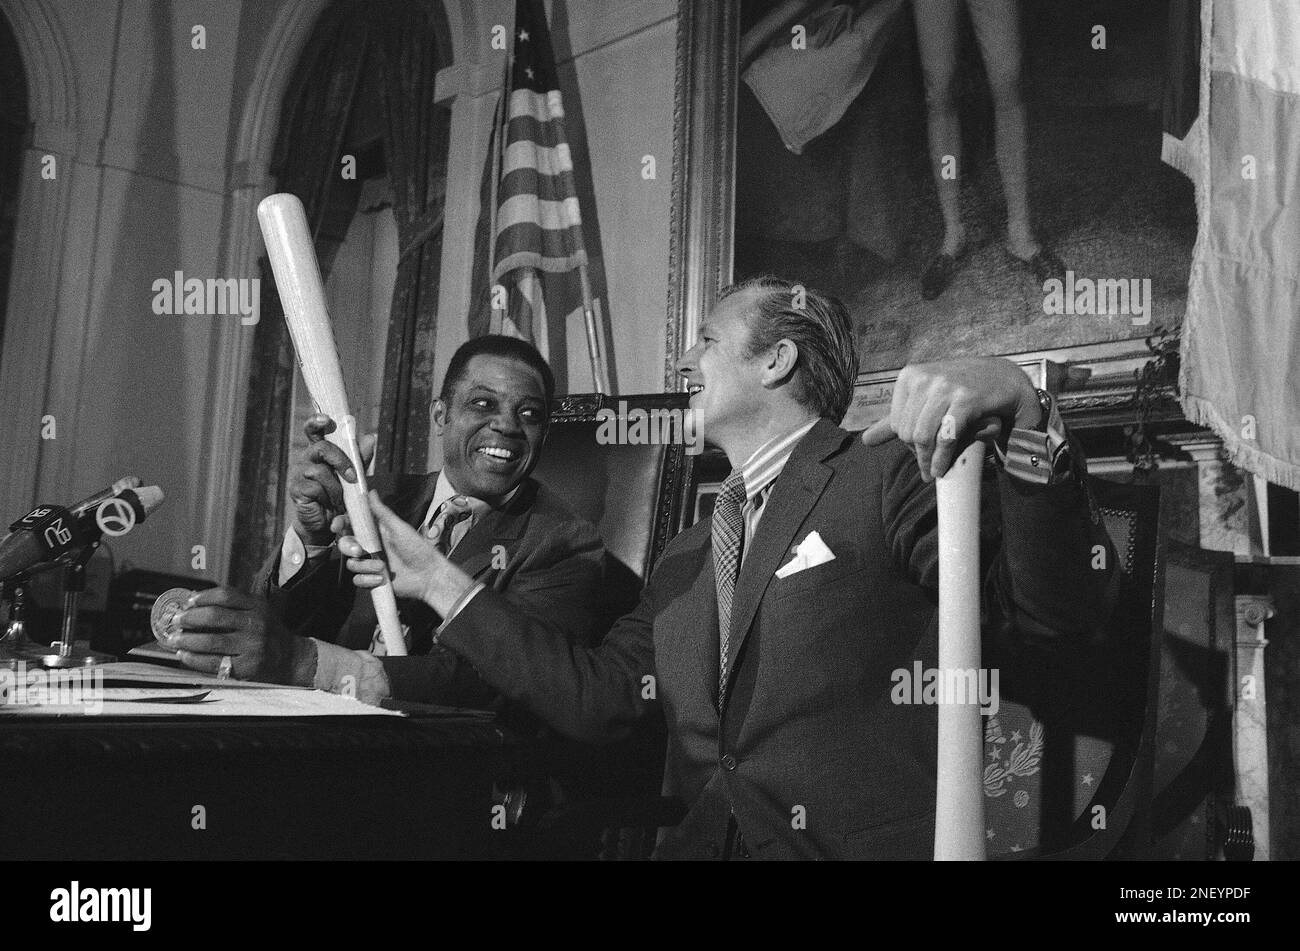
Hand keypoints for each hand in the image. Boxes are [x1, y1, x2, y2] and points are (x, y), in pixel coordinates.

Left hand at [166, 586, 314, 684]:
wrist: (291, 659)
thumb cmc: (268, 633)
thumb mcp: (259, 611)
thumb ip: (234, 604)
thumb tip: (194, 599)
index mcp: (258, 607)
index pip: (226, 595)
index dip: (202, 597)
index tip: (188, 601)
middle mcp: (256, 625)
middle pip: (215, 616)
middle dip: (189, 618)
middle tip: (176, 621)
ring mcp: (252, 647)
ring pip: (210, 641)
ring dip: (186, 640)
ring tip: (173, 639)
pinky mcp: (246, 667)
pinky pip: (214, 662)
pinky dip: (194, 659)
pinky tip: (184, 655)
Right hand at [288, 414, 376, 544]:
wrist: (328, 522)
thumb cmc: (340, 495)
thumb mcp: (354, 475)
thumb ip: (360, 458)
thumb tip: (371, 437)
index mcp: (319, 450)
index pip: (313, 429)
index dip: (317, 421)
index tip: (327, 419)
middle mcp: (306, 458)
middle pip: (322, 448)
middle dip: (341, 461)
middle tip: (352, 477)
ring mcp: (298, 473)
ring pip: (320, 471)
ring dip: (336, 486)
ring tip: (338, 498)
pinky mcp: (296, 489)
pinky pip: (314, 488)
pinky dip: (327, 497)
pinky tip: (327, 503)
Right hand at [336, 492, 473, 613]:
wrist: (428, 575)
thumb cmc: (418, 549)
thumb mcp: (399, 528)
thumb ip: (382, 512)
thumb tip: (370, 492)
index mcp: (375, 532)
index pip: (351, 525)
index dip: (341, 523)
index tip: (337, 525)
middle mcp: (370, 547)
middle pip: (345, 544)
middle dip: (348, 547)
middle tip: (360, 551)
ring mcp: (370, 564)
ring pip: (351, 564)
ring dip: (365, 566)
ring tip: (383, 567)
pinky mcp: (372, 579)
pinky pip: (358, 580)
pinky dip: (367, 580)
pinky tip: (381, 579)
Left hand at [862, 357, 1038, 480]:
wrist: (1005, 379)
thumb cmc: (963, 392)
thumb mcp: (927, 402)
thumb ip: (896, 421)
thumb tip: (866, 441)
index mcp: (910, 376)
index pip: (896, 423)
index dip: (906, 443)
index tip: (920, 451)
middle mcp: (925, 377)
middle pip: (907, 432)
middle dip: (918, 454)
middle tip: (929, 466)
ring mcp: (945, 386)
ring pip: (923, 436)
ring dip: (930, 460)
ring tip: (934, 472)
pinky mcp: (966, 398)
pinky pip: (946, 437)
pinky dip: (943, 458)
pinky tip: (943, 468)